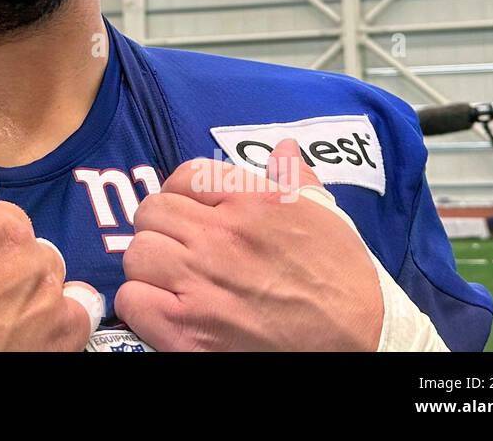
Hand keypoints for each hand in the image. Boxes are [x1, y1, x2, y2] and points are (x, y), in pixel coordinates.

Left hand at [115, 138, 383, 350]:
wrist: (361, 342)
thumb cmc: (344, 279)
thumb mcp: (324, 214)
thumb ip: (295, 177)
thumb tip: (283, 149)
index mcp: (251, 201)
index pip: (183, 176)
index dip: (180, 193)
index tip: (189, 211)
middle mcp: (221, 237)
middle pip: (151, 213)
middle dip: (163, 229)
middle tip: (180, 247)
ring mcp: (200, 285)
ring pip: (137, 255)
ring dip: (150, 267)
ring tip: (174, 279)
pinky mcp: (187, 331)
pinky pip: (132, 300)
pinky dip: (142, 305)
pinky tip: (166, 309)